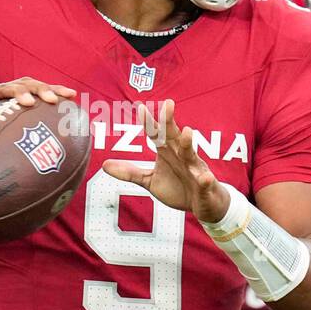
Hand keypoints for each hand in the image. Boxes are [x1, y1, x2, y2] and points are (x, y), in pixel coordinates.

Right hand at [0, 77, 76, 151]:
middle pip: (25, 83)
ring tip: (29, 102)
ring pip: (5, 88)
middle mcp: (2, 92)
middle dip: (42, 89)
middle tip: (54, 100)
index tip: (72, 97)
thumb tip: (44, 167)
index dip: (55, 90)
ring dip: (19, 93)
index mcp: (13, 100)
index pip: (37, 90)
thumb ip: (18, 147)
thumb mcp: (1, 141)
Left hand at [102, 99, 230, 222]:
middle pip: (174, 136)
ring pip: (191, 154)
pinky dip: (206, 179)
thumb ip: (130, 172)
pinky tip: (206, 177)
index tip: (140, 107)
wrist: (204, 204)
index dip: (149, 122)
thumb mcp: (150, 181)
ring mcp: (195, 169)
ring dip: (188, 143)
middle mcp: (181, 156)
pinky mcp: (205, 185)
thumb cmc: (178, 188)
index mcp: (168, 153)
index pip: (157, 134)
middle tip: (168, 105)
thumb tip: (105, 165)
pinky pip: (206, 182)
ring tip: (187, 132)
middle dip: (171, 122)